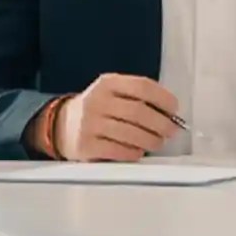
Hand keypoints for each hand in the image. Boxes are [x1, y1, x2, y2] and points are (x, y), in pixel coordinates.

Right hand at [45, 73, 182, 161]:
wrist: (61, 126)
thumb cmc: (97, 110)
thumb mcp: (111, 93)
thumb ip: (137, 97)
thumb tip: (169, 113)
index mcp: (107, 83)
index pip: (142, 86)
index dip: (163, 98)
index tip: (174, 108)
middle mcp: (97, 101)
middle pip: (139, 112)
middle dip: (162, 123)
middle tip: (171, 130)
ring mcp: (90, 124)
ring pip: (132, 134)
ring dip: (151, 140)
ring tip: (157, 142)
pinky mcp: (87, 146)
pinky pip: (120, 151)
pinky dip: (135, 152)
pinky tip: (138, 151)